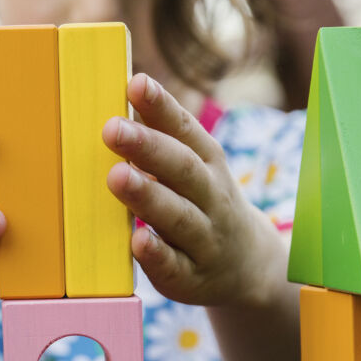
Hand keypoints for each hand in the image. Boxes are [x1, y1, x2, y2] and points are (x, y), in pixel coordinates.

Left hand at [102, 74, 284, 309]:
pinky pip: (176, 266)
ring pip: (179, 216)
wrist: (248, 266)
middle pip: (182, 169)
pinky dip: (157, 254)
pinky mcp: (192, 277)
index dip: (162, 106)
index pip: (186, 131)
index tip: (136, 83)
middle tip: (112, 129)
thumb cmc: (204, 205)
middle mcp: (212, 198)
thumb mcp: (193, 167)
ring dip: (147, 196)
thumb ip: (161, 136)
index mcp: (208, 164)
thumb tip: (125, 89)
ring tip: (116, 177)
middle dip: (148, 147)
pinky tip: (137, 240)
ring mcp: (205, 239)